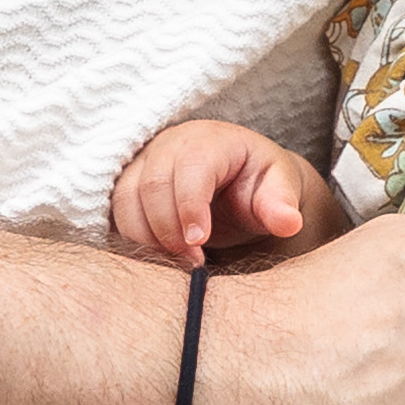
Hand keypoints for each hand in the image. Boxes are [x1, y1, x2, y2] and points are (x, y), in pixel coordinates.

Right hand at [106, 115, 331, 271]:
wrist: (238, 185)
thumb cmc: (259, 186)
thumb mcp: (279, 190)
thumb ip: (281, 204)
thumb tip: (288, 222)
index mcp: (210, 140)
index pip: (191, 166)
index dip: (190, 206)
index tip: (200, 243)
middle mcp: (170, 144)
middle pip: (152, 184)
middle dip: (169, 230)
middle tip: (193, 264)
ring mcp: (143, 162)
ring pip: (126, 199)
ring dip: (147, 239)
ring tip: (177, 264)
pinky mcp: (127, 185)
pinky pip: (116, 213)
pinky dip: (133, 240)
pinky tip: (159, 258)